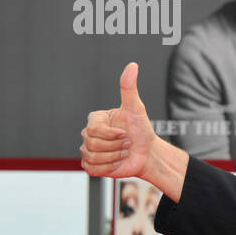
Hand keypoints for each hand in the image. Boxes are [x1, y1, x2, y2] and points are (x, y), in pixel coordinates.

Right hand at [80, 62, 157, 180]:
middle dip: (115, 146)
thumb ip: (129, 88)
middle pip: (91, 144)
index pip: (93, 130)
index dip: (112, 134)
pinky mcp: (90, 165)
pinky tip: (117, 162)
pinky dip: (107, 168)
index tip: (126, 133)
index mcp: (96, 119)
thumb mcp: (137, 109)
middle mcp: (89, 133)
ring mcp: (88, 150)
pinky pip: (90, 169)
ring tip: (123, 152)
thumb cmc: (142, 131)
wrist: (148, 154)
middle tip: (127, 143)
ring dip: (114, 157)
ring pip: (92, 157)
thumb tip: (132, 66)